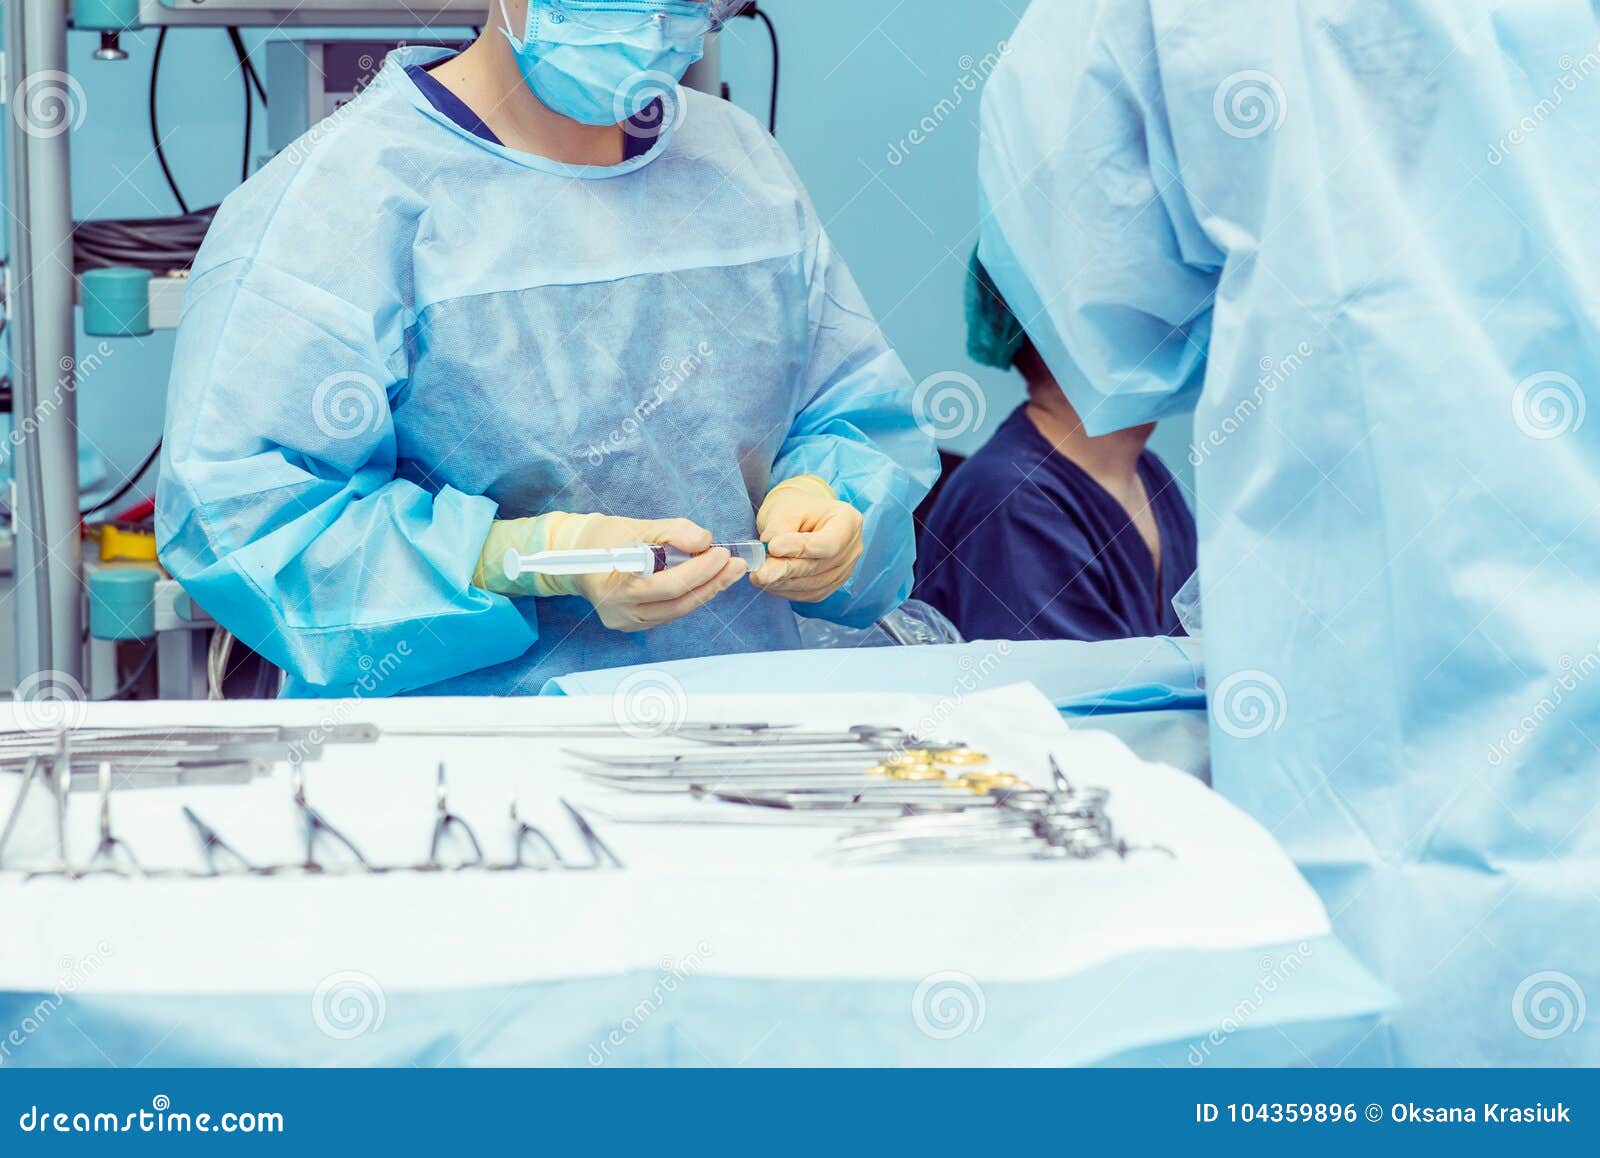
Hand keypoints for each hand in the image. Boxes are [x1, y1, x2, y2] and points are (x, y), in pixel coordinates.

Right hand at [571, 515, 747, 632]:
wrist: (575, 556)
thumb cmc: (605, 538)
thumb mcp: (637, 525)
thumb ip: (672, 531)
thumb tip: (705, 540)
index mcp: (615, 583)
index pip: (667, 583)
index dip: (699, 570)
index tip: (721, 552)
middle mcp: (619, 609)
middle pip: (676, 602)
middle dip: (711, 582)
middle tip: (736, 564)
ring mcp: (625, 622)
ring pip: (676, 611)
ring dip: (706, 591)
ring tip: (729, 572)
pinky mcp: (633, 625)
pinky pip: (669, 614)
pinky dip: (691, 597)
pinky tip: (708, 582)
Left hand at [750, 476, 863, 602]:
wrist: (799, 518)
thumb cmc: (794, 508)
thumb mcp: (785, 509)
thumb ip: (779, 529)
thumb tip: (770, 551)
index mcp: (848, 521)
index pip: (828, 543)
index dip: (801, 548)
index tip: (773, 547)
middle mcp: (852, 549)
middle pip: (819, 566)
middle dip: (785, 569)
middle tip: (759, 572)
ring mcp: (844, 571)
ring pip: (812, 584)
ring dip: (782, 582)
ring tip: (758, 574)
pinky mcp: (830, 586)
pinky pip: (808, 594)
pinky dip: (786, 589)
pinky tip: (769, 581)